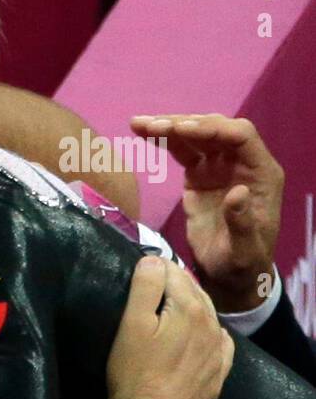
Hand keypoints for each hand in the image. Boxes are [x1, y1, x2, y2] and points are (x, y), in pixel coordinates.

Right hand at [83, 257, 233, 398]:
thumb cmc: (134, 371)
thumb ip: (145, 287)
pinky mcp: (219, 372)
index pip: (173, 272)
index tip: (139, 270)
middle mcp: (211, 324)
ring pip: (208, 316)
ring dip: (192, 307)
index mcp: (190, 308)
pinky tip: (198, 338)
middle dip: (175, 284)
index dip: (154, 267)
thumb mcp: (131, 324)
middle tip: (151, 286)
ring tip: (170, 310)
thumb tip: (155, 259)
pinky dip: (208, 333)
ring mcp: (218, 351)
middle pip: (194, 291)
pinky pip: (219, 343)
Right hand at [131, 113, 282, 311]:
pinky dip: (163, 141)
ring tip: (138, 124)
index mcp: (261, 173)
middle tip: (153, 126)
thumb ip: (242, 222)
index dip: (212, 128)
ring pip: (196, 136)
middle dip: (184, 124)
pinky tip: (143, 132)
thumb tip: (236, 190)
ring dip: (169, 127)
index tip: (181, 130)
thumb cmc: (242, 263)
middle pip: (215, 129)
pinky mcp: (199, 174)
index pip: (240, 136)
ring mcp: (220, 167)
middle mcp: (242, 163)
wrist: (230, 273)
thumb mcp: (244, 249)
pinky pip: (182, 150)